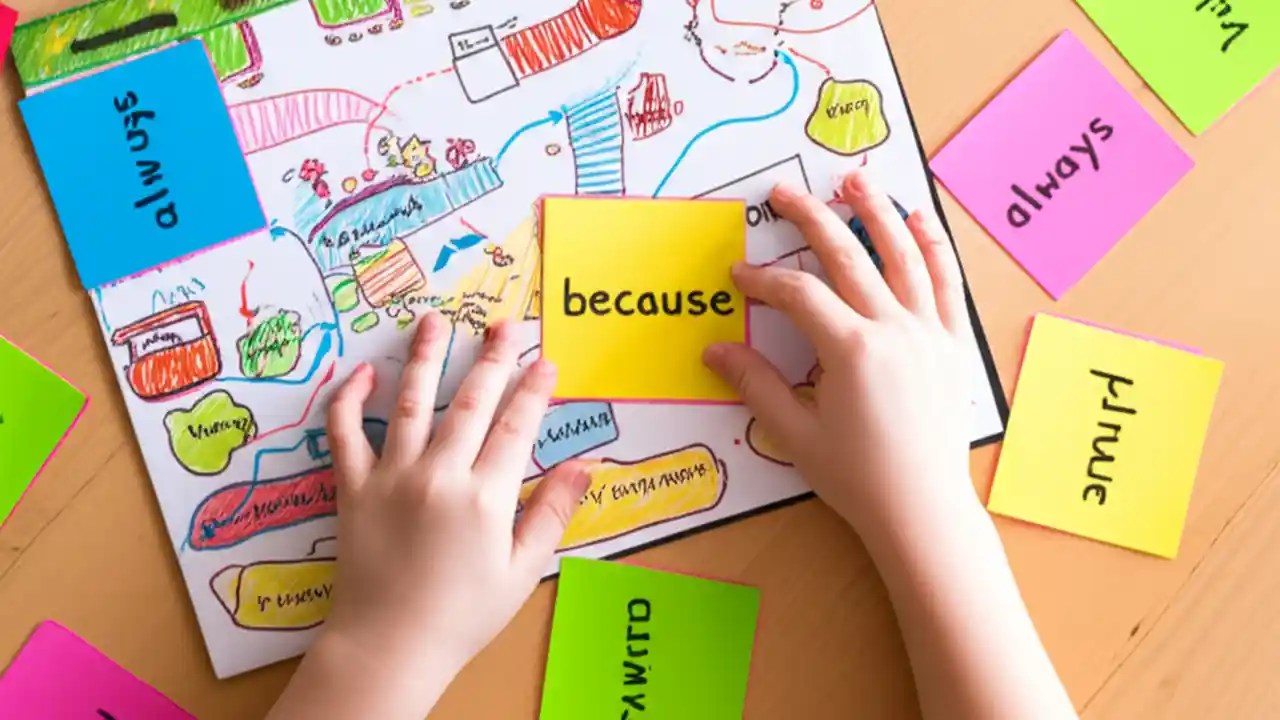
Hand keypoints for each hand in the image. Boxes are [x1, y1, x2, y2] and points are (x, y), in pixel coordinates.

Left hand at [312, 313, 588, 712]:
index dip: (535, 389)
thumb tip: (585, 467)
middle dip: (493, 358)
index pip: (518, 426)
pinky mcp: (353, 488)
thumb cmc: (462, 616)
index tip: (547, 361)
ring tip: (436, 320)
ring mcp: (392, 476)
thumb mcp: (522, 571)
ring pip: (413, 402)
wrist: (389, 648)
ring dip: (426, 357)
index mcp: (486, 497)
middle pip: (473, 401)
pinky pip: (346, 433)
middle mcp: (440, 475)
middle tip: (505, 325)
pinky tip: (363, 373)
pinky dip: (350, 400)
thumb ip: (552, 512)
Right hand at [704, 170, 977, 541]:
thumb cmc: (858, 477)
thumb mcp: (796, 433)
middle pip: (848, 257)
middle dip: (811, 219)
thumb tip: (715, 350)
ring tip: (855, 180)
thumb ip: (756, 384)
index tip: (740, 275)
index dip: (764, 280)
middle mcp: (895, 330)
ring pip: (902, 256)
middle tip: (784, 192)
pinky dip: (932, 246)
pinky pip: (945, 282)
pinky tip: (917, 220)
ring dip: (876, 213)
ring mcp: (929, 333)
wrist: (922, 509)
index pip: (799, 295)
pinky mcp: (952, 345)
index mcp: (853, 351)